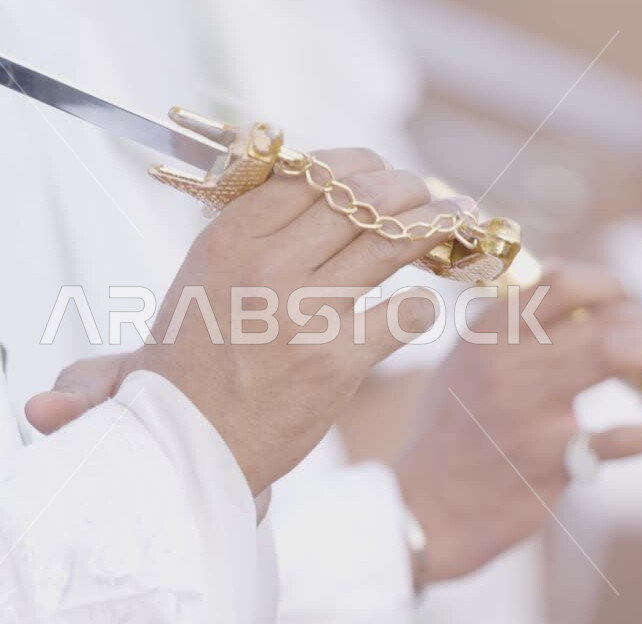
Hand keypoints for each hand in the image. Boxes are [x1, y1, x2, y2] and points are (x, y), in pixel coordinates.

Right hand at [27, 148, 469, 494]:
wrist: (185, 441)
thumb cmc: (195, 357)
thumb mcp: (203, 276)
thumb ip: (254, 230)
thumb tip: (317, 183)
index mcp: (229, 239)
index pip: (312, 172)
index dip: (359, 164)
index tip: (379, 170)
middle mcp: (267, 267)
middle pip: (361, 198)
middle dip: (407, 187)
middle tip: (426, 191)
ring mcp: (304, 313)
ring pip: (392, 242)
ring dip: (435, 222)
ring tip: (456, 215)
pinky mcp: (337, 361)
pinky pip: (405, 313)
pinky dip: (421, 305)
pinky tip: (415, 307)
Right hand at [394, 262, 641, 586]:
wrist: (422, 510)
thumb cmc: (448, 434)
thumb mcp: (462, 364)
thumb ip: (506, 326)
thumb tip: (564, 283)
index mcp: (487, 334)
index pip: (561, 280)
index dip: (611, 285)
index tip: (629, 304)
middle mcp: (507, 362)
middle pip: (604, 314)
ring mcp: (529, 411)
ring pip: (615, 355)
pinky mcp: (550, 461)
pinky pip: (621, 439)